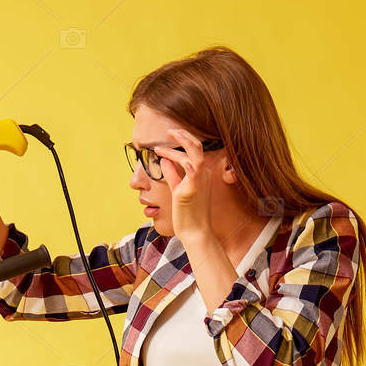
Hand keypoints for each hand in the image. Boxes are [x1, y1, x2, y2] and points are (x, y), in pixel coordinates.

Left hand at [152, 125, 219, 242]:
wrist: (196, 234)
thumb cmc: (189, 216)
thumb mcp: (178, 191)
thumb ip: (172, 175)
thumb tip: (164, 161)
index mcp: (201, 175)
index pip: (193, 151)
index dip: (179, 144)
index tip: (162, 146)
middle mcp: (203, 174)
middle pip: (197, 146)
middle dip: (183, 135)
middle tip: (169, 131)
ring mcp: (198, 181)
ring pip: (193, 153)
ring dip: (179, 144)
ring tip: (163, 142)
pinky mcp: (192, 189)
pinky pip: (191, 169)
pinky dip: (180, 160)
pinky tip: (165, 157)